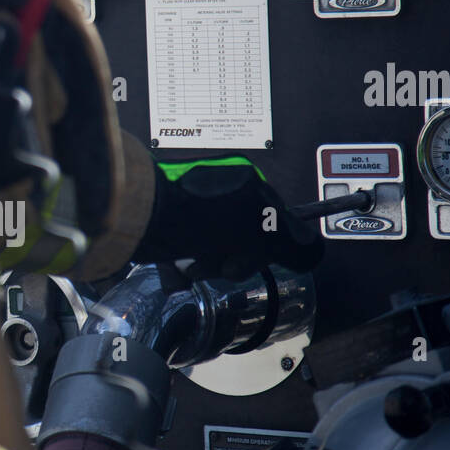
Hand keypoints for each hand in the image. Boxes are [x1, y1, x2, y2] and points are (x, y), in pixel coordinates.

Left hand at [133, 157, 322, 280]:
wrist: (136, 213)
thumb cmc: (192, 212)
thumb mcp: (259, 229)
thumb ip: (292, 241)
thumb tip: (312, 251)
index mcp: (244, 181)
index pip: (271, 224)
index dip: (262, 250)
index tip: (253, 258)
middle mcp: (215, 191)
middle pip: (239, 243)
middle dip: (229, 260)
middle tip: (219, 259)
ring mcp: (187, 207)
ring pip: (209, 253)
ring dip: (203, 265)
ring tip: (189, 262)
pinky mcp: (162, 225)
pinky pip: (179, 256)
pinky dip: (177, 267)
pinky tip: (173, 266)